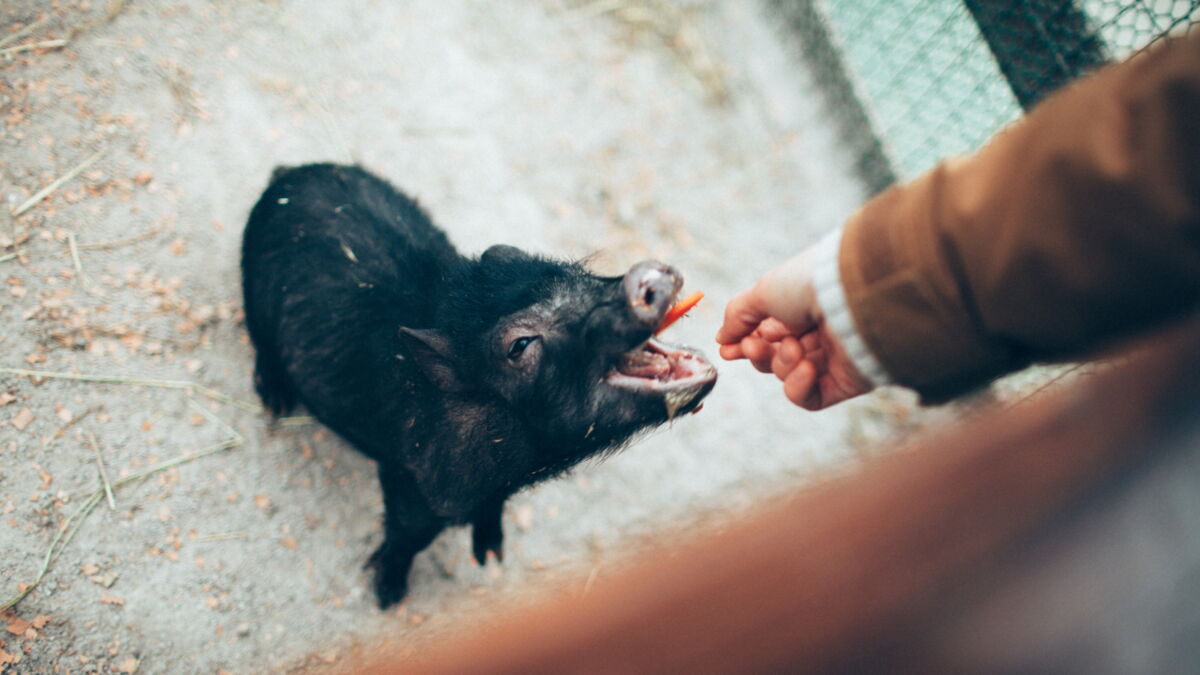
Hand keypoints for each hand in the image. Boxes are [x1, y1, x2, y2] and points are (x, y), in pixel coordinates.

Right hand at [715, 247, 873, 409]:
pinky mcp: (845, 382)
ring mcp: (831, 358)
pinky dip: (798, 386)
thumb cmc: (809, 284)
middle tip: (753, 346)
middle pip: (772, 357)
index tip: (727, 350)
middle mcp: (816, 332)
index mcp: (800, 307)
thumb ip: (738, 316)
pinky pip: (809, 398)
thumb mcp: (763, 292)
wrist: (854, 294)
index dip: (743, 344)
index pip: (764, 334)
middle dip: (759, 354)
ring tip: (794, 347)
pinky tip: (806, 368)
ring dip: (782, 363)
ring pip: (787, 375)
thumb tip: (722, 338)